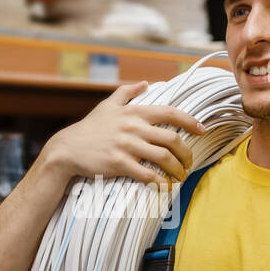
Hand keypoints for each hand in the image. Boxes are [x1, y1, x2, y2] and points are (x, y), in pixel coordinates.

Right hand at [43, 80, 207, 184]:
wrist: (67, 149)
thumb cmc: (89, 128)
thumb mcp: (107, 105)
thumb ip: (127, 93)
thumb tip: (145, 83)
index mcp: (134, 113)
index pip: (170, 113)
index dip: (190, 121)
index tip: (202, 130)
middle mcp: (133, 127)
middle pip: (172, 139)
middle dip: (186, 153)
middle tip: (189, 163)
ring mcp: (126, 146)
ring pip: (163, 158)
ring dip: (177, 170)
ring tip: (180, 177)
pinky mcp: (119, 164)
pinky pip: (147, 175)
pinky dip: (160, 183)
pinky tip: (165, 187)